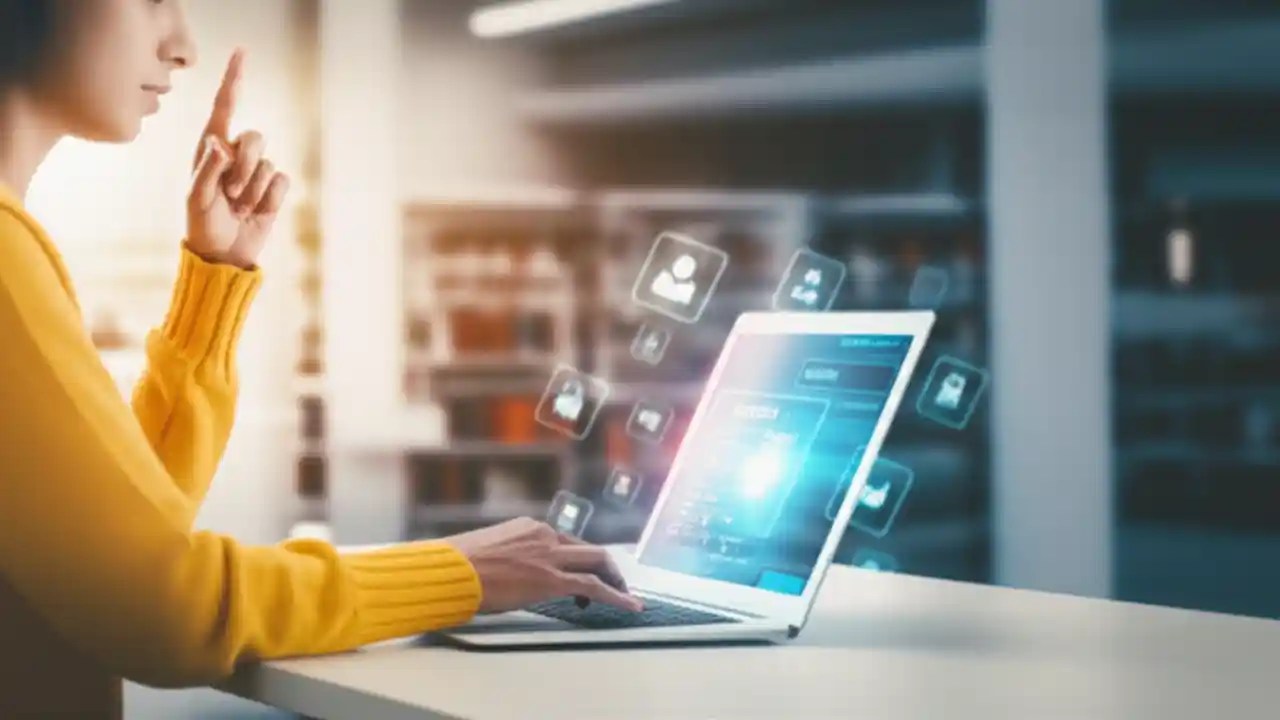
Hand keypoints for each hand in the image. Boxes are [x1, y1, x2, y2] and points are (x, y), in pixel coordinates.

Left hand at [186, 49, 289, 269]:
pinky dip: (269, 199)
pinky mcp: (273, 189)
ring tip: (239, 207)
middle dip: (245, 166)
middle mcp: (234, 154)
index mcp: (210, 149)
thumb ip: (207, 169)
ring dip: (253, 190)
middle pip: (254, 138)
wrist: (224, 255)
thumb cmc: (202, 225)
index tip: (242, 52)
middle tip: (231, 194)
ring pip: (268, 163)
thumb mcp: (197, 199)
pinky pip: (282, 181)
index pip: (224, 108)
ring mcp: (255, 172)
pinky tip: (256, 211)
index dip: (234, 80)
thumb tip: (220, 142)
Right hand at [443, 517, 643, 613]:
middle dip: (606, 566)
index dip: (577, 560)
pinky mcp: (553, 579)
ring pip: (597, 562)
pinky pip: (593, 585)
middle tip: (615, 583)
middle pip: (588, 549)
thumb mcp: (490, 551)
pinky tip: (629, 606)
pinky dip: (616, 596)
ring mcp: (551, 555)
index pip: (565, 542)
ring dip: (614, 579)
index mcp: (529, 528)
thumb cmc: (459, 566)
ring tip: (624, 597)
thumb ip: (510, 556)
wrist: (451, 571)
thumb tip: (512, 572)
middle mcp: (545, 535)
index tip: (579, 574)